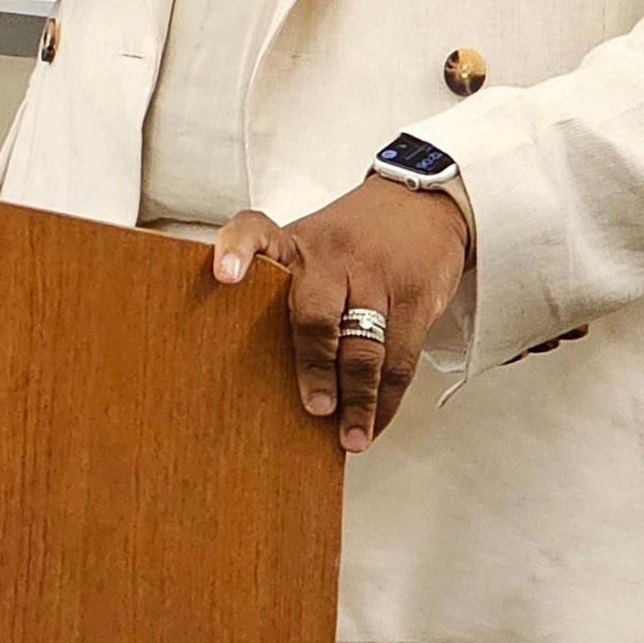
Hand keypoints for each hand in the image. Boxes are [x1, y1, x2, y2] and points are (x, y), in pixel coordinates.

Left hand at [212, 179, 469, 451]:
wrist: (420, 206)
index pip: (254, 231)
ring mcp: (375, 275)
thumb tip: (260, 376)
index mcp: (293, 244)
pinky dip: (388, 397)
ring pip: (365, 346)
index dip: (236, 250)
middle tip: (315, 407)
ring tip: (351, 436)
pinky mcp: (414, 296)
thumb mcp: (309, 247)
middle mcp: (330, 255)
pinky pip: (402, 356)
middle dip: (314, 366)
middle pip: (316, 313)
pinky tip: (376, 420)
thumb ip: (285, 293)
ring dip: (358, 399)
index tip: (223, 276)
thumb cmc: (350, 241)